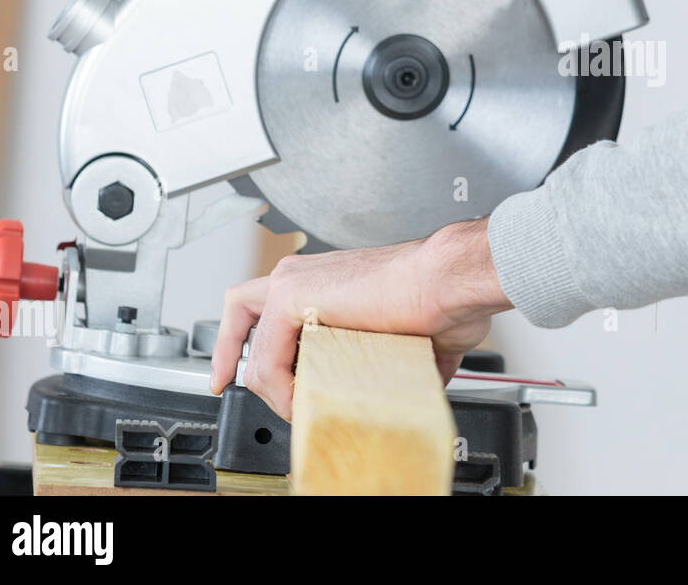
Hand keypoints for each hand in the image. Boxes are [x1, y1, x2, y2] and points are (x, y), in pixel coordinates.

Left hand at [208, 217, 510, 420]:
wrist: (447, 281)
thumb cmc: (440, 298)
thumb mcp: (413, 335)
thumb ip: (403, 355)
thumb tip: (415, 381)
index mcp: (327, 280)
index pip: (268, 310)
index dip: (247, 342)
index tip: (240, 373)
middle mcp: (302, 275)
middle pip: (242, 317)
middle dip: (239, 363)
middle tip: (252, 394)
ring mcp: (293, 282)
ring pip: (254, 348)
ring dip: (272, 392)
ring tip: (299, 411)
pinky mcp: (291, 296)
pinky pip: (265, 359)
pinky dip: (278, 391)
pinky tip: (301, 403)